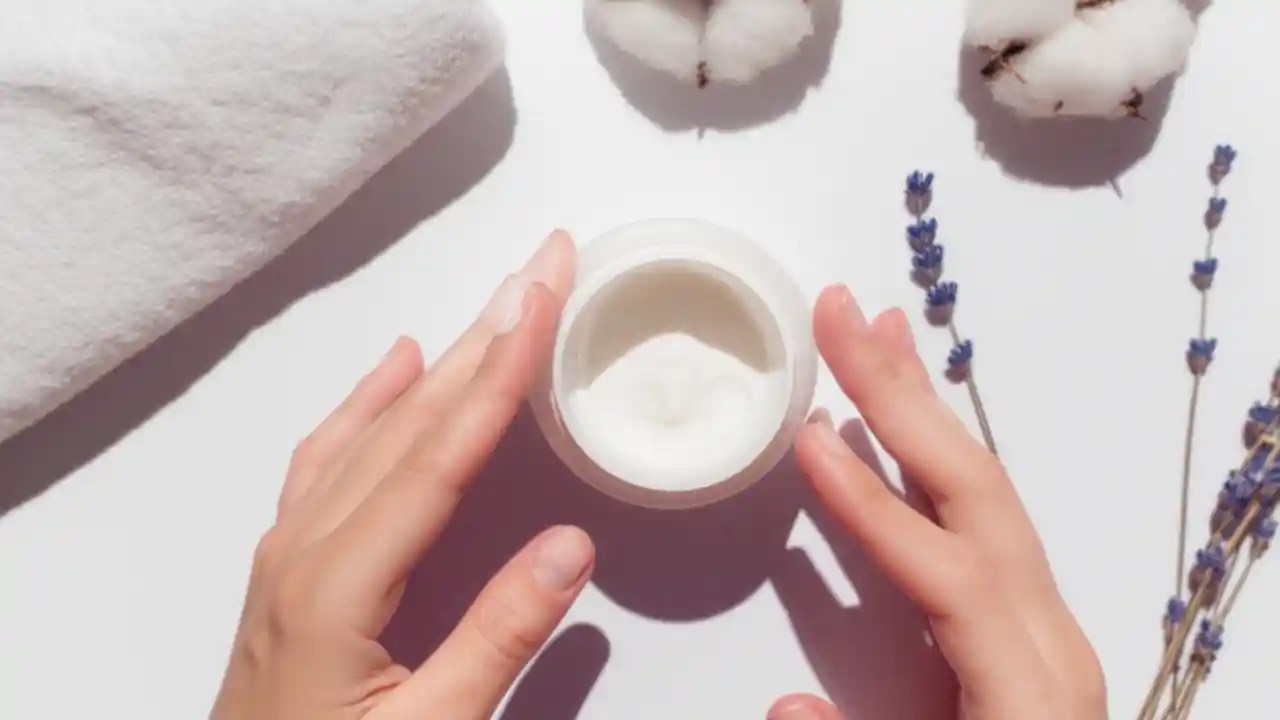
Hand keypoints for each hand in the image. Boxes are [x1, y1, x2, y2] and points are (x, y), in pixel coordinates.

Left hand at [211, 231, 595, 719]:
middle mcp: (305, 547)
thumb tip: (572, 545)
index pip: (438, 457)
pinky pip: (330, 456)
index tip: (540, 304)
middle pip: (410, 420)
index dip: (498, 376)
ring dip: (442, 360)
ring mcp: (289, 548)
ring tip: (496, 305)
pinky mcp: (289, 560)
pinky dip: (370, 402)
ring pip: (374, 428)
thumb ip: (498, 638)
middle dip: (483, 339)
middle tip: (539, 270)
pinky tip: (397, 367)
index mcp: (337, 585)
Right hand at [770, 286, 1105, 719]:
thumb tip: (789, 707)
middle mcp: (1045, 635)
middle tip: (843, 314)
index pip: (949, 573)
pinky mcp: (1010, 618)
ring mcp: (1033, 620)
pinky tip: (889, 419)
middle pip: (976, 492)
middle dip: (903, 397)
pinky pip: (968, 513)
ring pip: (977, 487)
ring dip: (918, 402)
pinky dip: (925, 451)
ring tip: (871, 328)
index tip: (810, 441)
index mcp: (1030, 688)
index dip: (873, 509)